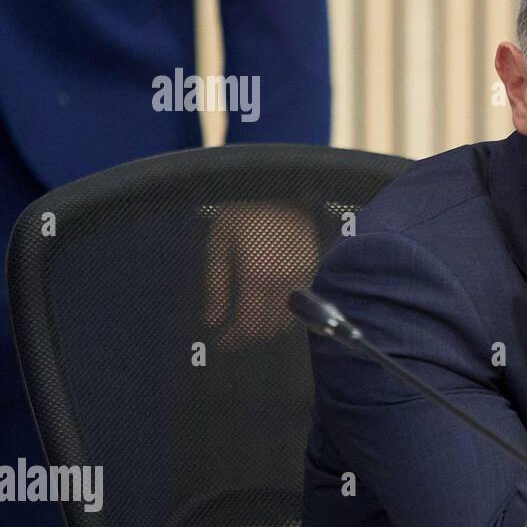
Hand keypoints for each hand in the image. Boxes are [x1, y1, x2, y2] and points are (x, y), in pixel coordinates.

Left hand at [203, 201, 318, 347]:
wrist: (277, 184)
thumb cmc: (241, 211)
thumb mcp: (218, 245)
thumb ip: (216, 287)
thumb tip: (213, 322)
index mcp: (258, 276)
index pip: (249, 324)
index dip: (233, 339)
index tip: (220, 342)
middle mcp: (285, 281)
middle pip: (270, 327)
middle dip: (249, 336)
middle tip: (231, 335)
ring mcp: (304, 275)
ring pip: (288, 318)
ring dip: (267, 326)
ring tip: (249, 321)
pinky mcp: (313, 268)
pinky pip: (299, 301)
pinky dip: (283, 311)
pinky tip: (269, 305)